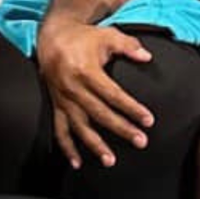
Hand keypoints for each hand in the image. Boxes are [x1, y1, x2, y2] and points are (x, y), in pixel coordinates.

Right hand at [37, 20, 154, 169]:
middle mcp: (73, 88)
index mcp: (86, 71)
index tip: (148, 120)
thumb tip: (147, 56)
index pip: (113, 95)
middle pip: (100, 113)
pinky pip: (59, 130)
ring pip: (79, 126)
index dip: (131, 108)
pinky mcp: (56, 105)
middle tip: (140, 141)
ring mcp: (63, 99)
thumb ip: (128, 45)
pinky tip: (76, 163)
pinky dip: (67, 148)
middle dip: (121, 129)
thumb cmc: (83, 38)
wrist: (52, 37)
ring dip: (94, 145)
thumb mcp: (107, 35)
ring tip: (110, 160)